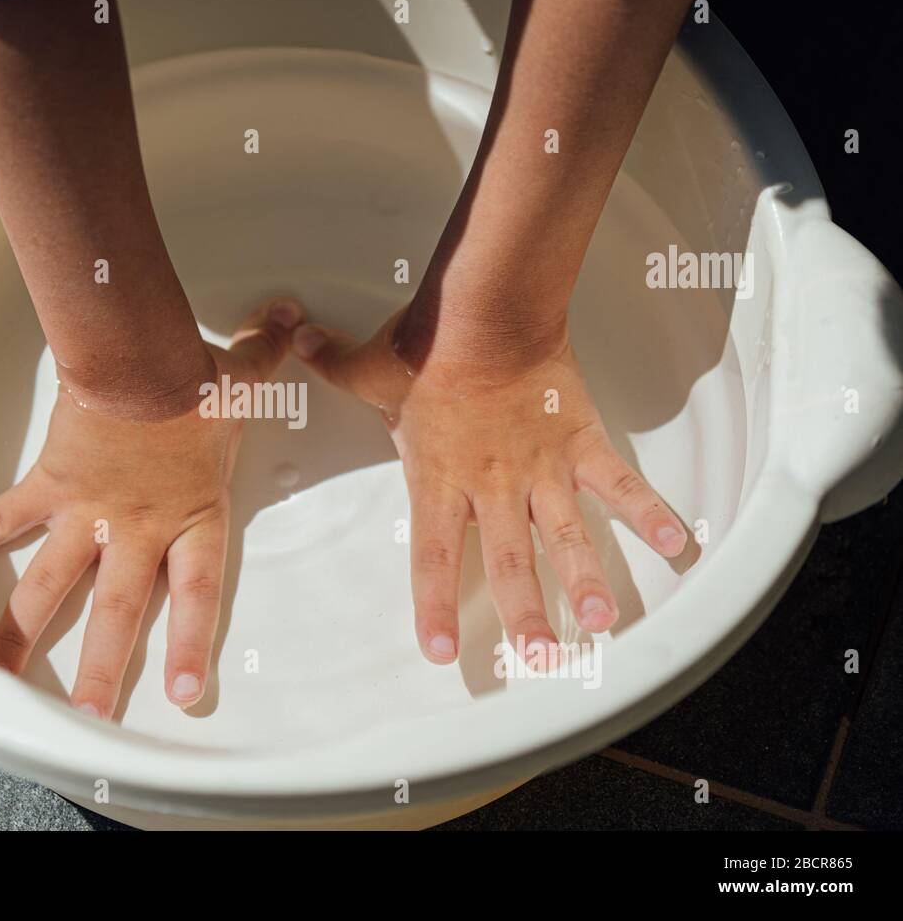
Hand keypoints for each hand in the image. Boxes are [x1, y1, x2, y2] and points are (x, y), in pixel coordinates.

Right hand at [0, 300, 302, 717]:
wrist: (133, 362)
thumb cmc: (189, 378)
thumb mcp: (241, 378)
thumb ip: (265, 358)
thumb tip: (293, 319)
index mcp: (190, 517)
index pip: (196, 593)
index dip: (189, 643)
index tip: (182, 694)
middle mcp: (137, 529)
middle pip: (116, 611)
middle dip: (99, 667)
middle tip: (86, 717)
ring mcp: (86, 514)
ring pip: (48, 587)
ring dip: (19, 634)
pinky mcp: (47, 487)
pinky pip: (0, 522)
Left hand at [292, 310, 687, 665]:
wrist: (488, 312)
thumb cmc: (430, 346)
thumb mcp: (369, 367)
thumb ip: (332, 364)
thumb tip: (297, 343)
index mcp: (439, 481)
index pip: (434, 558)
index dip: (435, 608)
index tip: (442, 654)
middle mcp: (492, 487)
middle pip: (509, 564)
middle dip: (525, 617)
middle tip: (539, 660)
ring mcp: (540, 468)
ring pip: (566, 536)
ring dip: (585, 580)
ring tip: (603, 622)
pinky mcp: (579, 441)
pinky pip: (619, 482)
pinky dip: (648, 510)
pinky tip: (676, 542)